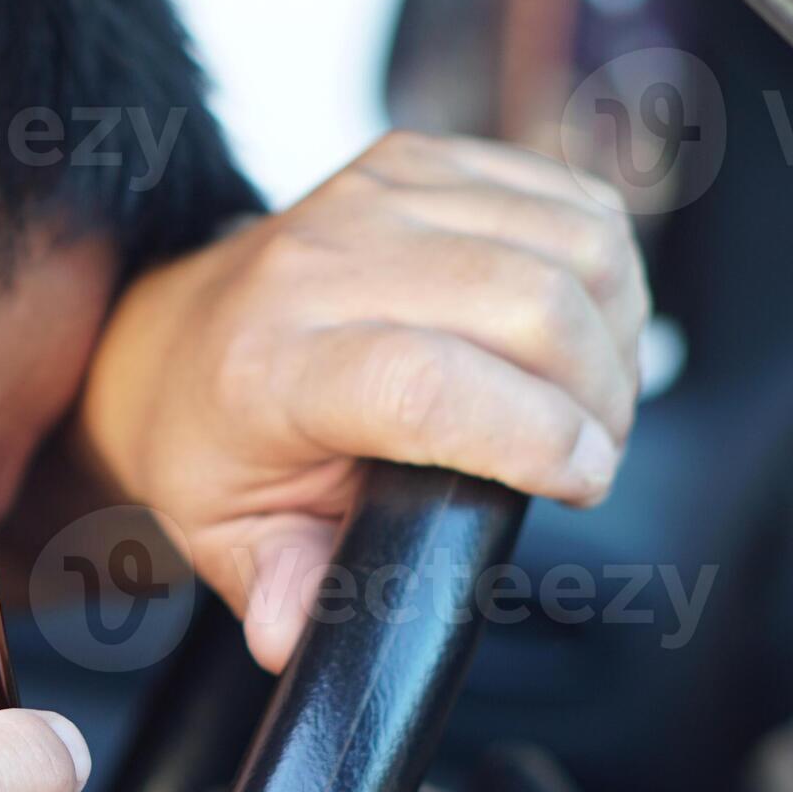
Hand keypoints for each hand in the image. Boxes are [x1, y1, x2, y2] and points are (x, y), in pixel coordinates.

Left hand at [78, 131, 650, 669]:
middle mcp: (320, 264)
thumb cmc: (214, 442)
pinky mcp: (423, 159)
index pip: (426, 384)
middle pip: (528, 303)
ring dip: (616, 331)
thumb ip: (275, 586)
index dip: (534, 436)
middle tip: (589, 455)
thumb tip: (295, 632)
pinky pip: (568, 198)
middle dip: (598, 396)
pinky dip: (605, 269)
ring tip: (589, 398)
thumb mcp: (225, 536)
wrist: (176, 336)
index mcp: (270, 368)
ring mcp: (374, 196)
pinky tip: (580, 327)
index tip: (579, 480)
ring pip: (571, 243)